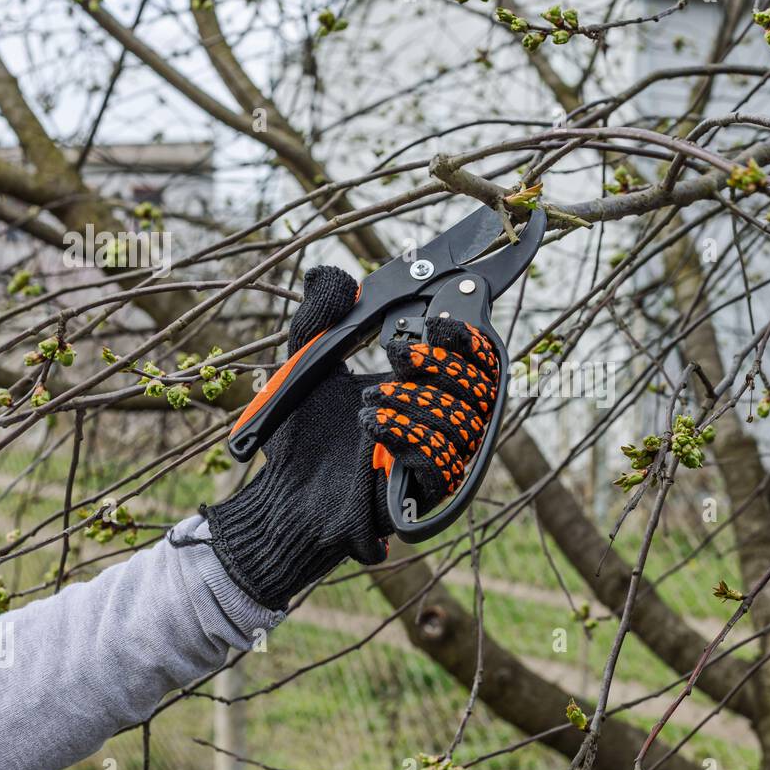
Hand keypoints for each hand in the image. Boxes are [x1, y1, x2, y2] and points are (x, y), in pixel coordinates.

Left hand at [200, 266, 498, 609]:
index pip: (476, 358)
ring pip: (464, 421)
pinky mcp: (427, 492)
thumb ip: (320, 318)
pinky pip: (445, 460)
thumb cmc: (301, 435)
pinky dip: (411, 437)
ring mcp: (439, 457)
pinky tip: (373, 429)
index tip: (436, 324)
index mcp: (427, 387)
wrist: (285, 494)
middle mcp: (443, 421)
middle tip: (399, 358)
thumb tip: (331, 275)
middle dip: (444, 366)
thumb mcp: (308, 365)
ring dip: (417, 402)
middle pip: (484, 387)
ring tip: (373, 402)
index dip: (467, 337)